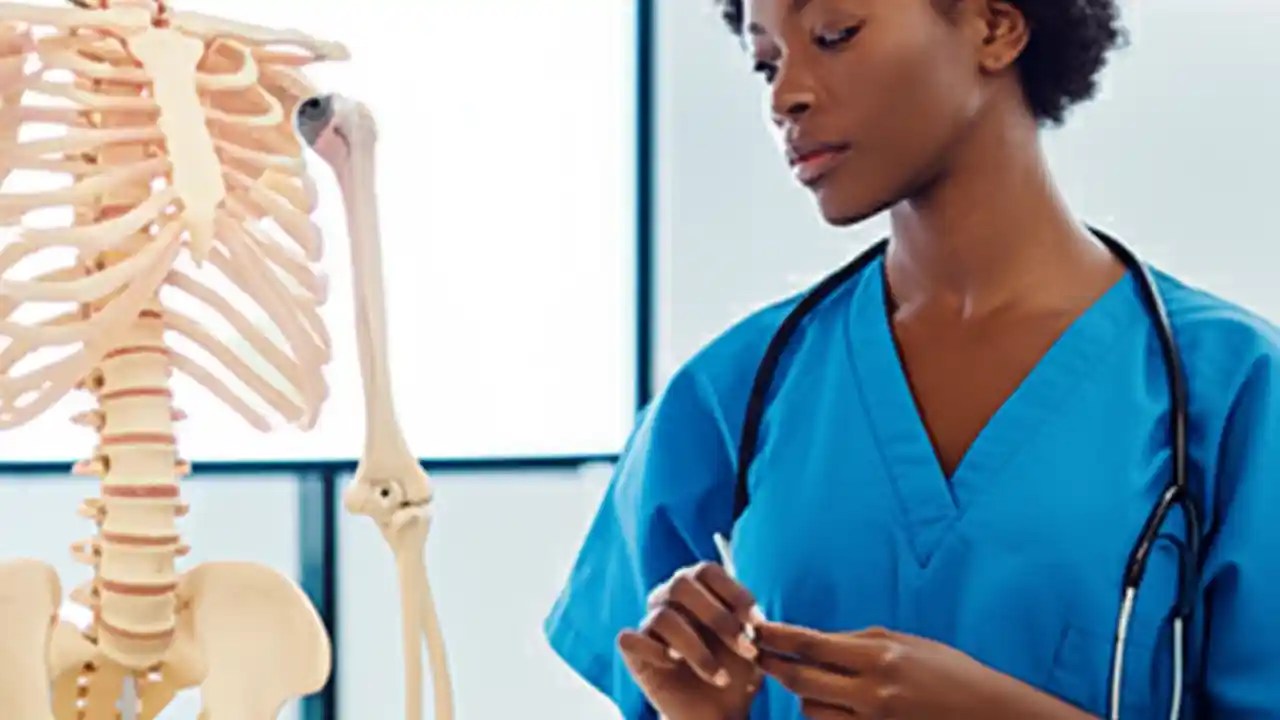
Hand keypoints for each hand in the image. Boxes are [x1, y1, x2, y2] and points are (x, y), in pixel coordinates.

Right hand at [617, 562, 764, 719]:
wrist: (715, 711)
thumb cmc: (735, 670)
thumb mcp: (752, 646)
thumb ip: (752, 627)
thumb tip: (753, 622)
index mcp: (697, 587)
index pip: (707, 571)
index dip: (734, 593)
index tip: (758, 624)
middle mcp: (668, 597)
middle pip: (681, 584)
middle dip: (718, 617)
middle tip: (745, 649)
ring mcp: (648, 622)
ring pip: (663, 617)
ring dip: (698, 650)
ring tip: (720, 678)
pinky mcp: (632, 649)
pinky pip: (631, 639)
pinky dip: (656, 652)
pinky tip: (675, 666)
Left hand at [755, 624, 1093, 719]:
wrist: (992, 716)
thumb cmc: (954, 675)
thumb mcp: (910, 645)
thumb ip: (863, 642)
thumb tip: (820, 641)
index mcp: (880, 657)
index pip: (811, 644)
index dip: (777, 637)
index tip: (756, 629)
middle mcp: (872, 692)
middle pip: (801, 680)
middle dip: (774, 666)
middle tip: (756, 655)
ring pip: (811, 711)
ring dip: (804, 697)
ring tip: (810, 683)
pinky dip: (827, 717)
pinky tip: (833, 706)